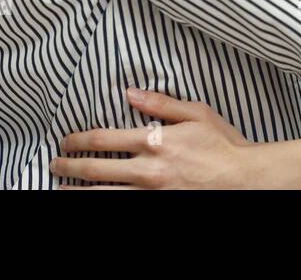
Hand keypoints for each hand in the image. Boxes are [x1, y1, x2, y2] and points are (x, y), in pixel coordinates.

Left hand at [52, 87, 256, 188]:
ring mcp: (151, 195)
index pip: (103, 140)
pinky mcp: (157, 208)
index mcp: (154, 142)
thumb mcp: (197, 113)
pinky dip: (104, 204)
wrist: (245, 180)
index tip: (66, 140)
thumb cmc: (224, 145)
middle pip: (95, 170)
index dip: (78, 139)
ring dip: (77, 193)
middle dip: (69, 166)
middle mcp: (147, 171)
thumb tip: (131, 93)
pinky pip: (123, 207)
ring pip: (103, 196)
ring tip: (60, 190)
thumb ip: (162, 103)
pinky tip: (91, 203)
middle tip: (54, 165)